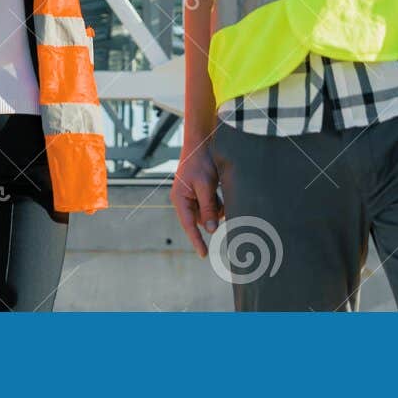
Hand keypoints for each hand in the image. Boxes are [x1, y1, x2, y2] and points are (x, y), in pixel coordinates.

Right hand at [169, 140, 223, 257]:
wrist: (201, 142)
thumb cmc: (201, 162)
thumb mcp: (206, 185)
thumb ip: (209, 208)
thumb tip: (211, 230)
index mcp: (180, 199)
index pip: (188, 225)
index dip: (196, 241)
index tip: (203, 255)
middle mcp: (183, 200)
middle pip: (200, 219)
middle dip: (212, 213)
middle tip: (217, 196)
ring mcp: (190, 196)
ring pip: (206, 213)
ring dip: (215, 206)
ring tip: (216, 188)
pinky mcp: (197, 192)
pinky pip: (208, 204)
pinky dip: (215, 201)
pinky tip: (216, 187)